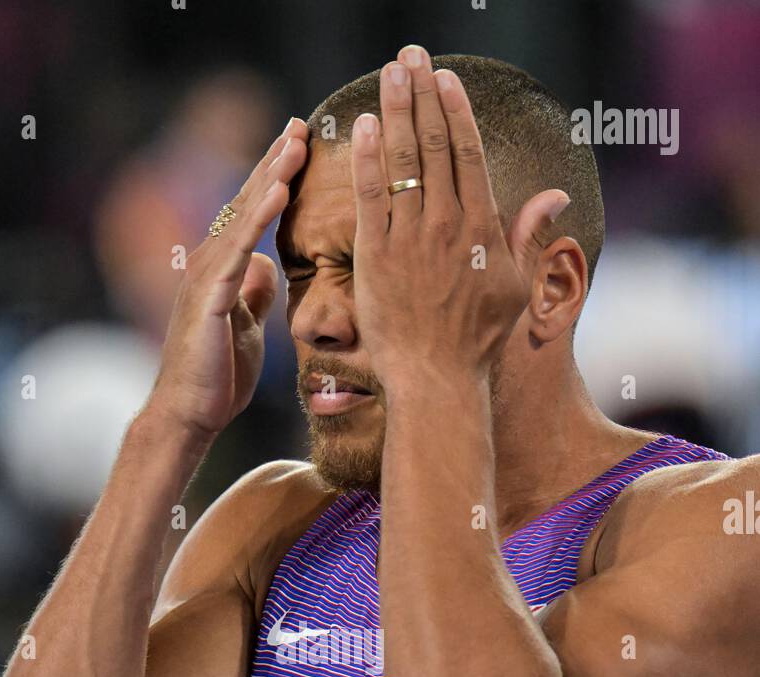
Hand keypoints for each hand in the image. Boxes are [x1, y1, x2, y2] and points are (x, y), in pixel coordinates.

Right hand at [148, 119, 308, 436]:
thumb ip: (254, 291)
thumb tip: (267, 264)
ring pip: (243, 215)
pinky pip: (239, 248)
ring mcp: (206, 276)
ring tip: (297, 142)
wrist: (190, 415)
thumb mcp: (248, 327)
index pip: (252, 212)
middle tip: (301, 123)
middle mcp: (210, 263)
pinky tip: (280, 190)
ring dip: (271, 175)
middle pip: (247, 200)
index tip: (301, 144)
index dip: (275, 177)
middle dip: (275, 161)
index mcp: (222, 268)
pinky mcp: (210, 296)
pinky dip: (260, 217)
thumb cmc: (218, 377)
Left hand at [350, 47, 569, 393]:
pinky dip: (367, 159)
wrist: (436, 379)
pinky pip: (370, 196)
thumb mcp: (516, 286)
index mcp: (482, 228)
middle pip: (435, 145)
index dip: (455, 110)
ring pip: (403, 161)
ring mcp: (409, 239)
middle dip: (422, 94)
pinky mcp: (375, 257)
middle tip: (411, 55)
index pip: (467, 154)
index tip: (445, 78)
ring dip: (395, 111)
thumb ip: (529, 235)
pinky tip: (363, 126)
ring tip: (389, 73)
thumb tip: (555, 196)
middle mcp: (446, 225)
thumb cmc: (477, 338)